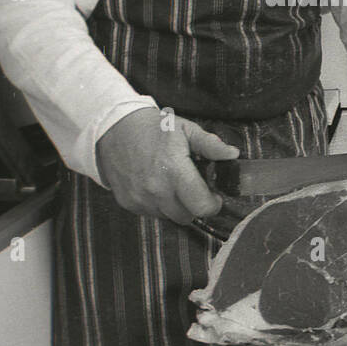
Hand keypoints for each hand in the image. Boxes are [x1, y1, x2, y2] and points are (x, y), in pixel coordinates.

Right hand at [95, 108, 238, 223]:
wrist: (113, 129)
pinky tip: (157, 185)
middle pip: (188, 216)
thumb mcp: (186, 129)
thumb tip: (233, 154)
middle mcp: (156, 190)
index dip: (213, 204)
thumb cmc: (154, 128)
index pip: (201, 206)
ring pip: (170, 217)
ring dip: (177, 206)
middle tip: (195, 188)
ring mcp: (140, 199)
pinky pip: (152, 213)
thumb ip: (211, 145)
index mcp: (174, 171)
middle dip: (196, 205)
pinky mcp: (128, 203)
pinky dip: (159, 205)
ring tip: (174, 184)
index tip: (214, 195)